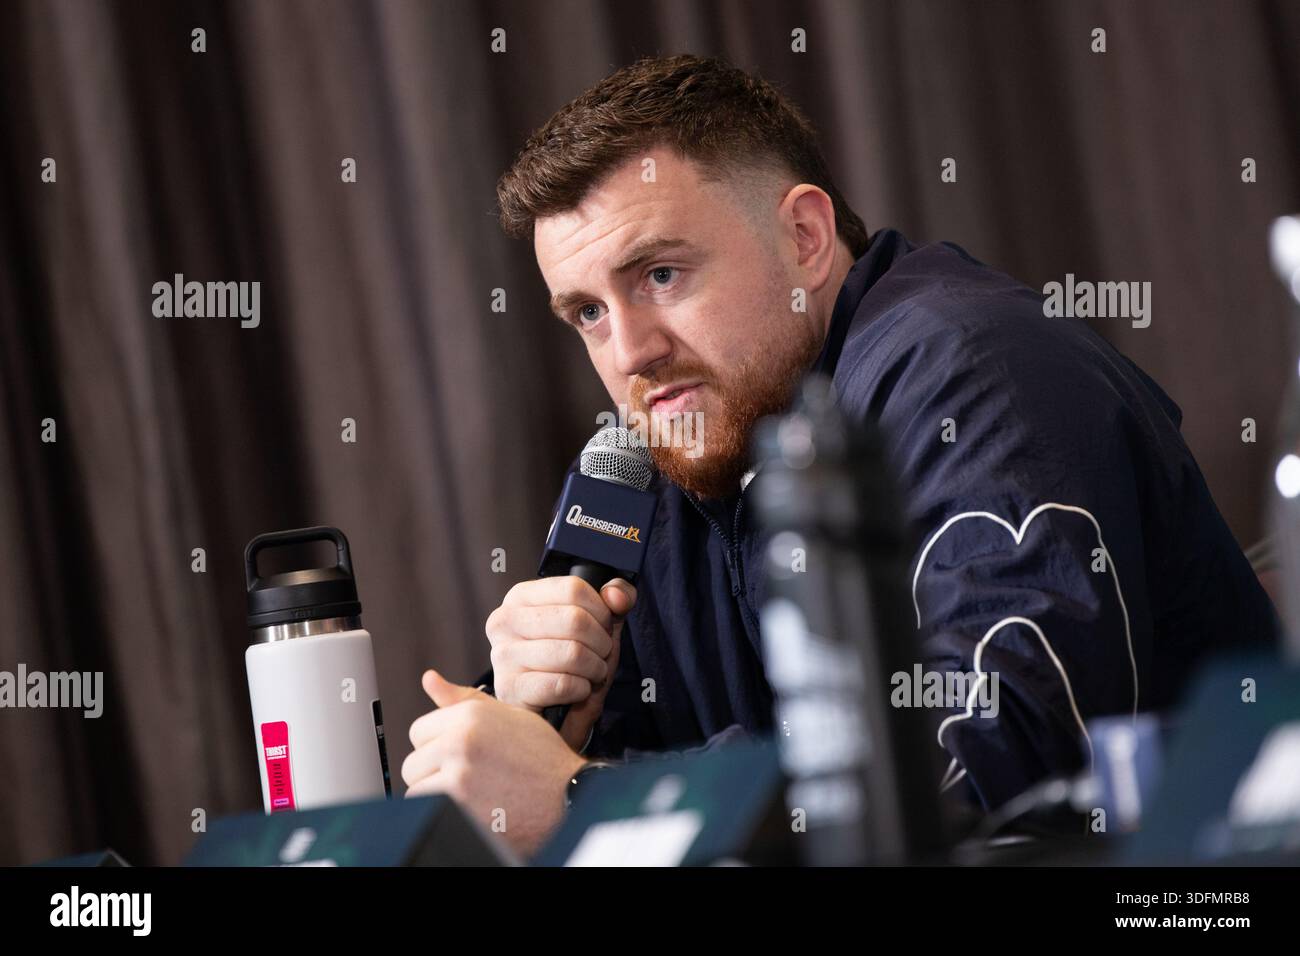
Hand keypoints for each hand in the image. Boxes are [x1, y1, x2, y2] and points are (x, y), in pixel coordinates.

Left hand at [403, 669, 587, 858]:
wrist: (567, 794)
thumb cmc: (541, 755)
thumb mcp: (506, 715)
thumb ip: (462, 699)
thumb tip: (428, 678)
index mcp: (469, 715)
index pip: (419, 731)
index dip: (437, 746)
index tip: (460, 756)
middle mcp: (460, 740)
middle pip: (413, 762)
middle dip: (433, 773)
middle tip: (467, 778)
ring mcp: (458, 773)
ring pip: (417, 788)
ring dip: (437, 794)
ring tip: (470, 793)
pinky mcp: (458, 803)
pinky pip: (428, 808)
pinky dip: (444, 811)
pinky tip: (470, 807)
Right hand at [485, 576, 636, 751]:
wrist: (556, 718)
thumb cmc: (575, 666)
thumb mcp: (601, 625)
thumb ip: (616, 598)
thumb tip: (616, 596)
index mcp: (521, 596)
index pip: (573, 588)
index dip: (601, 612)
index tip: (601, 629)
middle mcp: (504, 621)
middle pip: (574, 619)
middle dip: (600, 643)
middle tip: (598, 656)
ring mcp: (502, 655)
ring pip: (572, 653)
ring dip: (593, 669)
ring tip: (588, 674)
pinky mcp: (509, 689)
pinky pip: (562, 684)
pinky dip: (580, 690)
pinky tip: (575, 691)